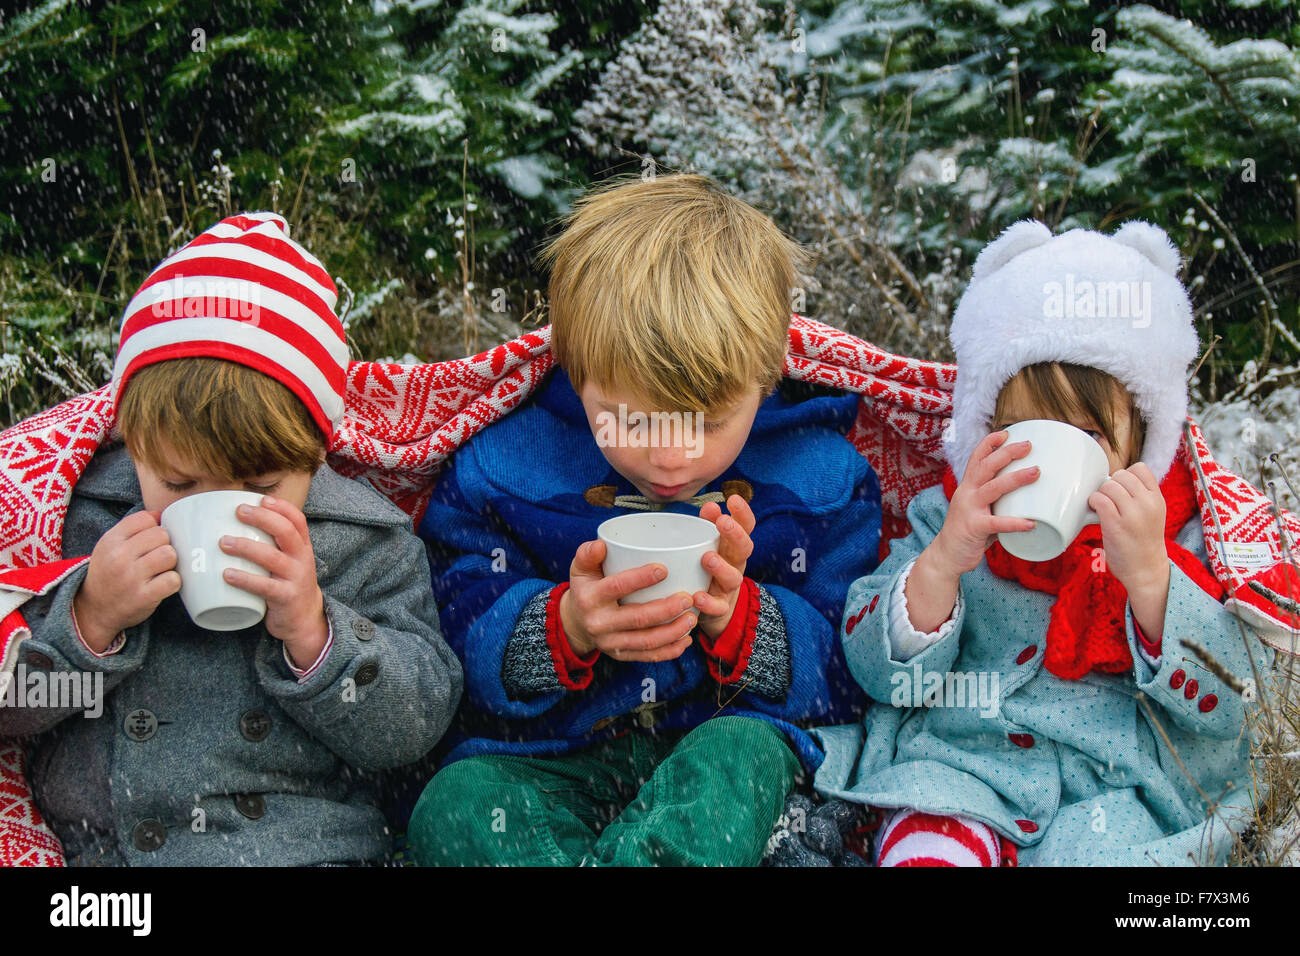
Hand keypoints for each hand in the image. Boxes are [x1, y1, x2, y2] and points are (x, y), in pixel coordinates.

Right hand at [73, 510, 180, 652]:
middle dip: (165, 545)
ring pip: (169, 555)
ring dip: (171, 563)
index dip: (154, 528)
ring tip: (161, 570)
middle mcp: (119, 556)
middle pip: (162, 535)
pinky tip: (163, 584)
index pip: (145, 519)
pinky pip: (173, 579)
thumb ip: (132, 528)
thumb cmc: (109, 574)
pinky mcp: (144, 596)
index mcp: (111, 540)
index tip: (150, 541)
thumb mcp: (110, 546)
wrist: (93, 610)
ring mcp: (131, 577)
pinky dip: (173, 582)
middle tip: (157, 558)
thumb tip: (161, 513)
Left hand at [219, 495, 327, 668]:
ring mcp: (295, 579)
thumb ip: (271, 545)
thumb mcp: (288, 562)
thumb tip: (233, 526)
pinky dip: (245, 579)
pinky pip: (265, 587)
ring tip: (223, 542)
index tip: (262, 499)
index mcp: (302, 548)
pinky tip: (227, 574)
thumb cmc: (288, 585)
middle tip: (239, 511)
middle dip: (263, 519)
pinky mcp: (285, 598)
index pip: (298, 521)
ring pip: (273, 557)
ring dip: (246, 547)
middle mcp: (302, 560)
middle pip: (286, 532)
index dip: (282, 507)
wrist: (305, 620)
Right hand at [559, 539, 695, 662]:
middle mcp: (599, 623)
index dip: (640, 578)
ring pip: (647, 641)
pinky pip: (648, 656)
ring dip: (673, 632)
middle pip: (637, 618)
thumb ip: (588, 554)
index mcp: (590, 598)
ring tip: (692, 619)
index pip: (617, 587)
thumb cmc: (586, 588)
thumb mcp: (580, 569)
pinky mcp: (621, 655)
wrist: (575, 623)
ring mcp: (610, 643)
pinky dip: (670, 650)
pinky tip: (686, 639)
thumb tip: (601, 545)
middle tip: (688, 598)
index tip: (664, 569)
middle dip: (666, 609)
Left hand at [692, 494, 755, 639]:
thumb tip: (710, 505)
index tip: (733, 498)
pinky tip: (697, 596)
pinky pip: (718, 607)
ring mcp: (729, 587)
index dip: (743, 513)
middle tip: (723, 522)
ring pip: (733, 577)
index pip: (745, 527)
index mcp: (733, 547)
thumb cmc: (712, 570)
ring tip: (707, 558)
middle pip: (744, 548)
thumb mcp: (712, 546)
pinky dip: (708, 602)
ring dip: (721, 567)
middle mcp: (736, 565)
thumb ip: (710, 526)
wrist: (718, 611)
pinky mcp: (721, 608)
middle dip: (735, 534)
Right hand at [930, 430, 1039, 577]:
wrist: (946, 555)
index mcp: (967, 487)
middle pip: (985, 466)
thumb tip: (1029, 498)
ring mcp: (969, 509)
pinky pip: (997, 523)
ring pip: (993, 488)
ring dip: (1016, 478)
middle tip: (1028, 445)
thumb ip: (998, 502)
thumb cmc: (967, 532)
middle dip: (1007, 453)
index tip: (1006, 433)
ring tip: (1036, 472)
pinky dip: (1015, 522)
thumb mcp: (979, 510)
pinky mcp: (974, 528)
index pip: (976, 458)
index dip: (989, 444)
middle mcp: (967, 493)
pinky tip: (1031, 523)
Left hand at [1088, 462, 1169, 638]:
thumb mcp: (1153, 514)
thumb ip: (1141, 496)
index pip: (1140, 468)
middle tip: (1109, 501)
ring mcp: (1132, 514)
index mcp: (1157, 499)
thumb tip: (1114, 479)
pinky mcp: (1116, 525)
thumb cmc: (1144, 541)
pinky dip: (1093, 503)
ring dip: (1100, 494)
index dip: (1126, 475)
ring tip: (1102, 507)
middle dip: (1110, 485)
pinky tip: (1096, 512)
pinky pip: (1099, 500)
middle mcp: (1147, 504)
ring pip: (1108, 485)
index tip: (1122, 490)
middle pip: (1121, 475)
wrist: (1146, 570)